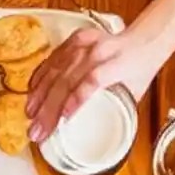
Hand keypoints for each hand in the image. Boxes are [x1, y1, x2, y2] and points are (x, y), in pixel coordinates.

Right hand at [25, 28, 162, 142]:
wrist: (144, 40)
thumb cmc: (140, 69)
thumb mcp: (135, 92)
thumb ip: (117, 109)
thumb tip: (98, 136)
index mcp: (119, 63)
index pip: (94, 79)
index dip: (76, 99)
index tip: (63, 119)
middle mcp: (100, 50)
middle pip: (69, 79)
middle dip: (49, 107)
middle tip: (38, 129)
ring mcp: (86, 43)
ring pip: (56, 69)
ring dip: (40, 94)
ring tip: (30, 114)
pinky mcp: (75, 38)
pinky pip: (53, 57)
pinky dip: (41, 75)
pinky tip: (32, 91)